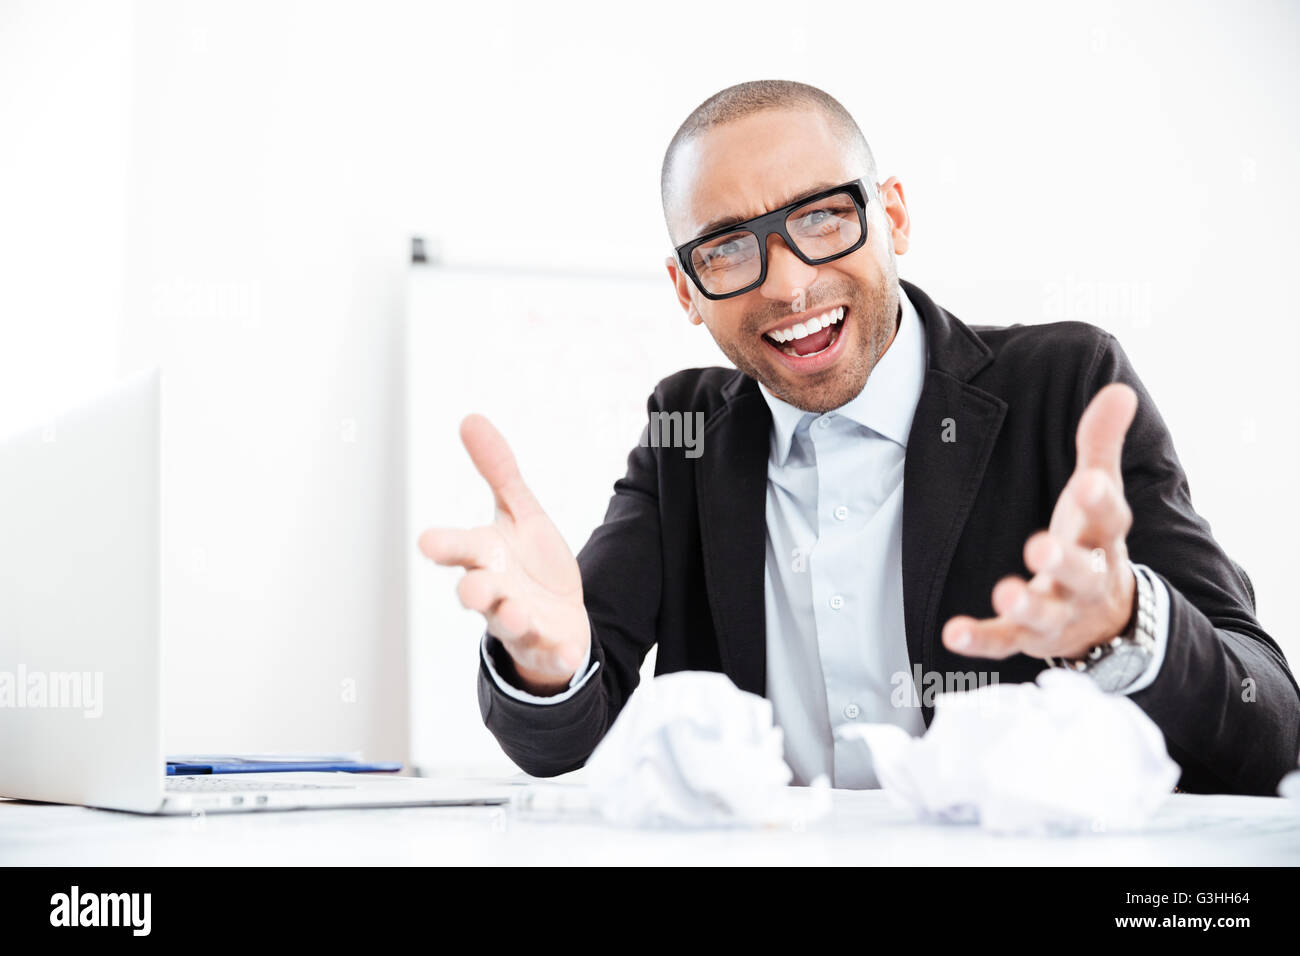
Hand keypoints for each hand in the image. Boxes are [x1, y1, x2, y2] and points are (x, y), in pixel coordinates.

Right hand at [418, 415, 589, 694]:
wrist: (558, 616)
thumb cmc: (529, 564)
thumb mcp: (520, 513)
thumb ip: (499, 471)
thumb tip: (470, 418)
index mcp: (485, 558)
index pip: (461, 548)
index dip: (446, 545)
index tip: (427, 542)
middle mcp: (496, 592)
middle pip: (477, 592)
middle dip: (475, 590)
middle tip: (472, 587)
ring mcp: (519, 622)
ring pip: (509, 624)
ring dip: (512, 619)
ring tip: (518, 614)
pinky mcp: (547, 645)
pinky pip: (551, 653)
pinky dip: (558, 655)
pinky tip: (571, 655)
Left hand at [942, 383, 1139, 660]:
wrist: (1109, 622)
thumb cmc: (1093, 542)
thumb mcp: (1100, 495)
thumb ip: (1101, 445)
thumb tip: (1118, 390)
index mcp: (1104, 538)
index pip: (1109, 517)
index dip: (1102, 501)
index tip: (1091, 482)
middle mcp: (1087, 579)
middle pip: (1082, 570)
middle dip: (1064, 559)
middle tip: (1040, 544)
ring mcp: (1058, 612)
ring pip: (1045, 613)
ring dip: (1026, 602)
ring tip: (1005, 590)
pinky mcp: (1027, 637)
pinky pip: (1004, 641)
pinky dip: (980, 639)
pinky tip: (953, 634)